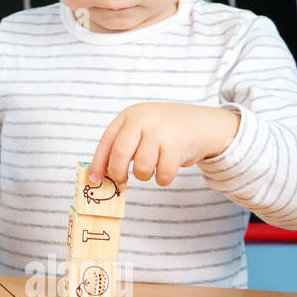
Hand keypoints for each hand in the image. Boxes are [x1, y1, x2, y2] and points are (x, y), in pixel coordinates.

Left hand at [87, 103, 239, 187]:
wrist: (202, 123)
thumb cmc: (165, 131)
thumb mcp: (141, 128)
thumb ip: (123, 145)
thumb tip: (100, 174)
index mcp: (129, 116)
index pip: (107, 141)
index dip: (98, 163)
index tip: (94, 180)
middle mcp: (142, 121)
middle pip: (120, 154)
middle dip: (118, 173)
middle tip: (121, 180)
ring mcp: (160, 132)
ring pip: (142, 167)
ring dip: (144, 176)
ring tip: (151, 168)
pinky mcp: (177, 145)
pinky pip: (163, 174)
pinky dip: (163, 179)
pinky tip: (166, 170)